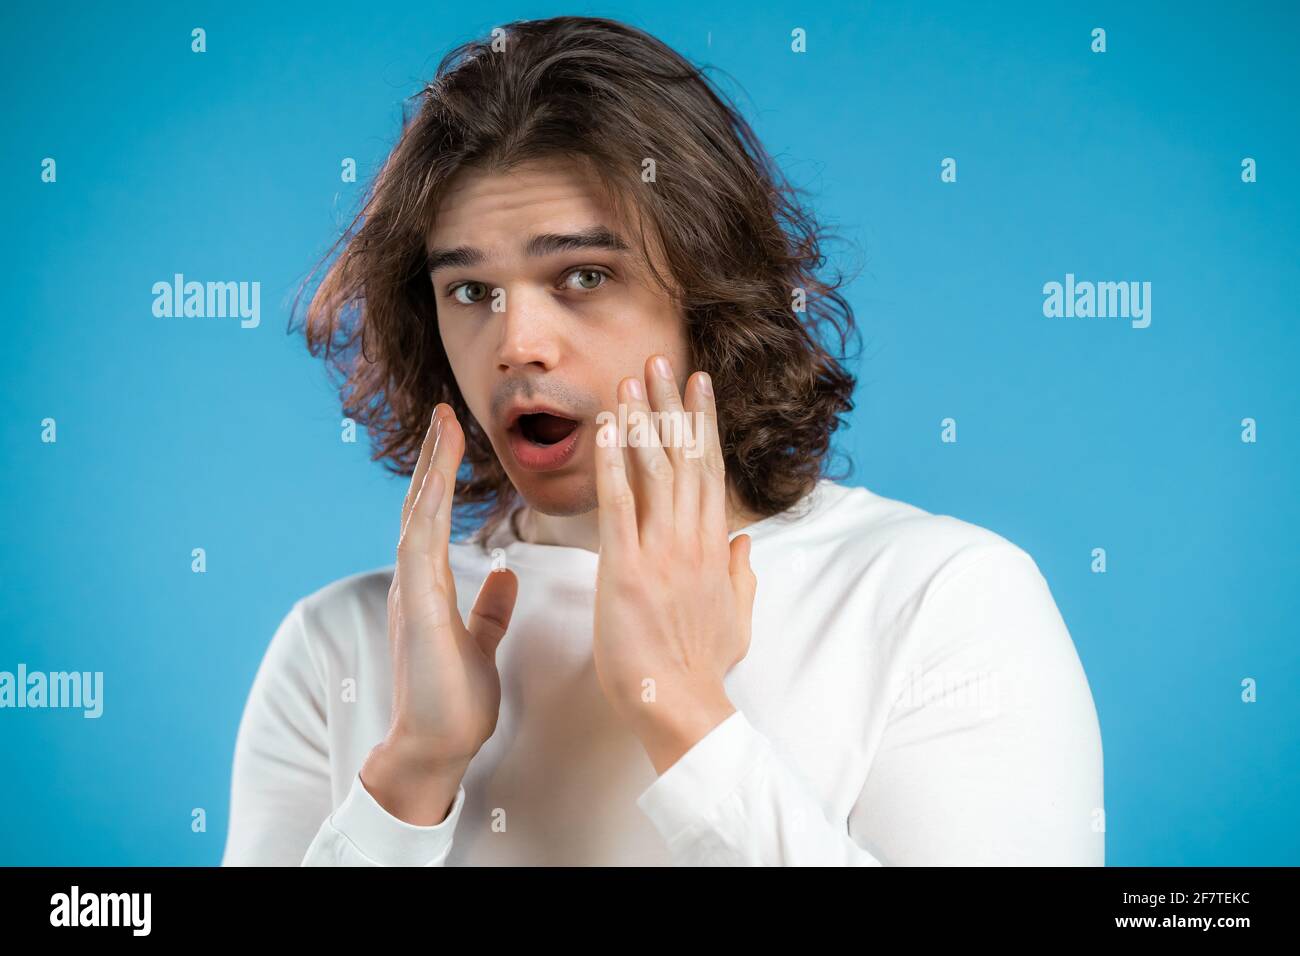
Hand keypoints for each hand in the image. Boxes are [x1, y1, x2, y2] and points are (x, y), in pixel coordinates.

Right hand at [360, 403, 519, 823]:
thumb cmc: (455, 702)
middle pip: (423, 506)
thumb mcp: (481, 643)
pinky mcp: (418, 609)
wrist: (437, 749)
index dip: (444, 477)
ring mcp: (412, 593)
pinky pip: (421, 547)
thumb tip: (504, 575)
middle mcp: (416, 582)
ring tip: (442, 425)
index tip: (455, 437)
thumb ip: (490, 609)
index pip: (437, 519)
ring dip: (430, 469)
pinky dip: (428, 509)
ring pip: (419, 515)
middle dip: (434, 458)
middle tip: (445, 413)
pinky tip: (436, 480)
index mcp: (431, 587)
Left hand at [591, 355, 757, 773]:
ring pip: (655, 470)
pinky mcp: (627, 569)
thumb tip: (745, 543)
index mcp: (714, 548)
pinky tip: (605, 429)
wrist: (683, 705)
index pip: (709, 470)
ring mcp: (661, 552)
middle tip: (661, 359)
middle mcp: (692, 540)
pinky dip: (612, 464)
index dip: (703, 422)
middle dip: (671, 404)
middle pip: (684, 456)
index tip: (699, 384)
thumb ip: (741, 575)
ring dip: (643, 420)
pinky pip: (619, 505)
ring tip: (631, 379)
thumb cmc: (702, 667)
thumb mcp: (736, 617)